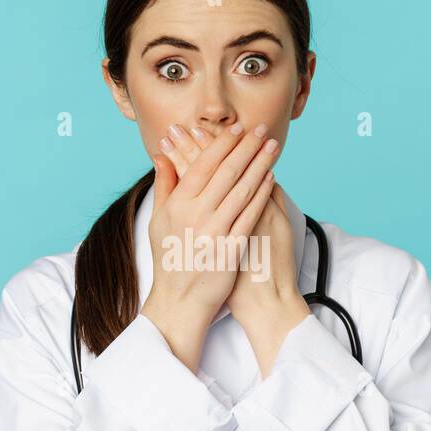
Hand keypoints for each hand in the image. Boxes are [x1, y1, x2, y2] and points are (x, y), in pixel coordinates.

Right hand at [144, 121, 279, 371]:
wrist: (179, 301)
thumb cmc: (168, 259)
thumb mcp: (158, 220)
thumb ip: (164, 185)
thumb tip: (162, 155)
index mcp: (177, 205)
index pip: (203, 165)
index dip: (223, 144)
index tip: (238, 129)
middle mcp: (196, 216)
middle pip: (227, 172)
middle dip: (247, 147)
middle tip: (262, 129)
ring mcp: (215, 232)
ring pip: (242, 190)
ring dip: (260, 165)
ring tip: (273, 147)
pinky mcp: (231, 249)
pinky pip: (250, 216)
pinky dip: (262, 194)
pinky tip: (271, 178)